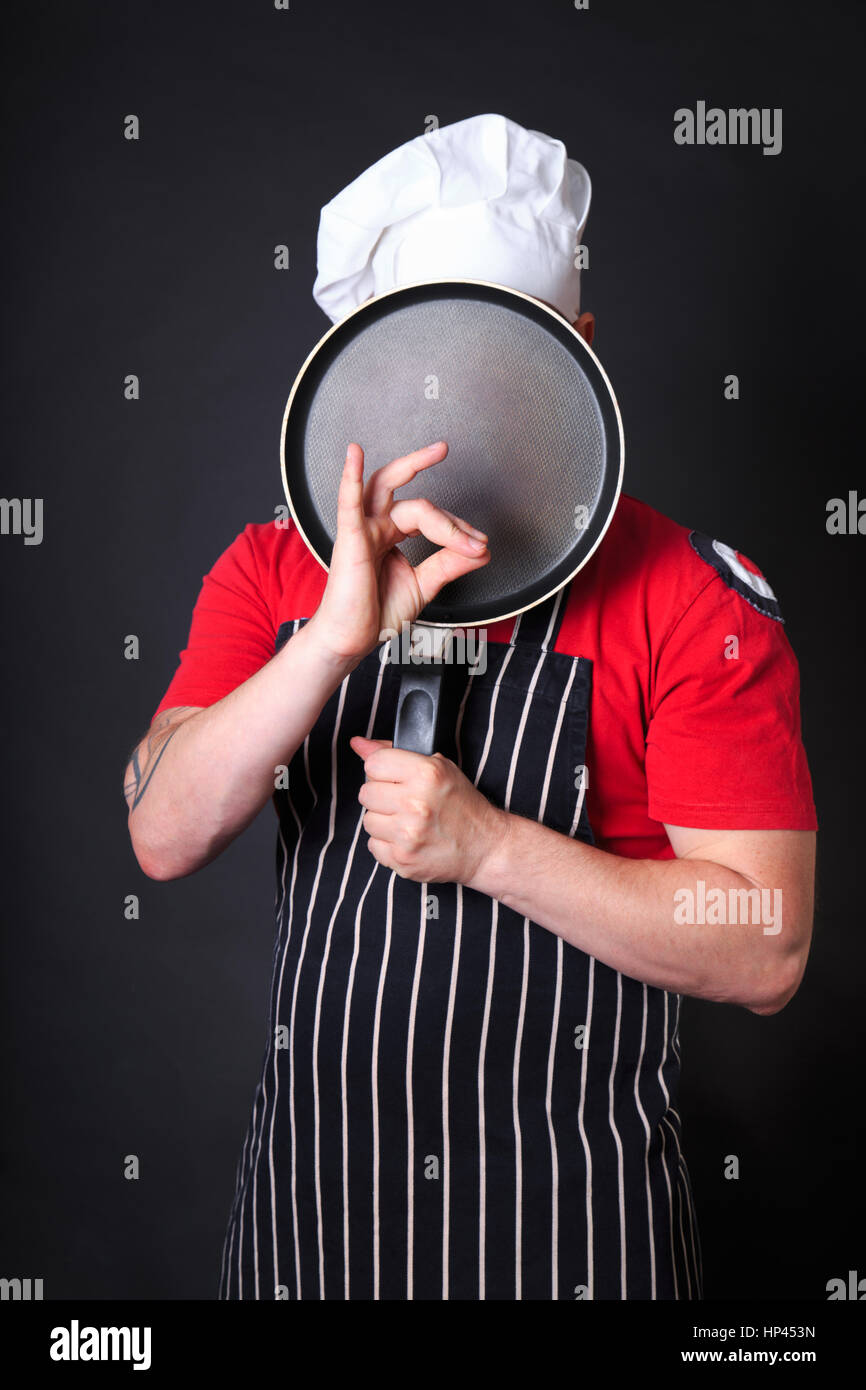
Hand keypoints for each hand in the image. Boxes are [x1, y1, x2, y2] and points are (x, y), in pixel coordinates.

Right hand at [306, 441, 489, 664]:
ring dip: (411, 466)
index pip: (431, 520)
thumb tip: (481, 551)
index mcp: (392, 536)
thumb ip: (450, 565)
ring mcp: (363, 531)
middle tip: (469, 507)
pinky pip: (349, 502)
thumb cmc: (376, 613)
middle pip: (415, 502)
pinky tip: (355, 455)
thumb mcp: (424, 585)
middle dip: (445, 505)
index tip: (480, 548)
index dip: (459, 532)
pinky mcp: (349, 540)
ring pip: (389, 490)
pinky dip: (351, 476)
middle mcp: (377, 528)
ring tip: (437, 452)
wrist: (352, 640)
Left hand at [351, 736, 507, 885]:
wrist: (485, 848)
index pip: (373, 764)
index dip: (382, 771)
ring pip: (368, 820)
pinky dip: (387, 844)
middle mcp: (416, 803)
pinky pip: (373, 845)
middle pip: (365, 793)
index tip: (394, 778)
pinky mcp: (403, 859)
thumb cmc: (463, 806)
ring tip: (408, 822)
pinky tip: (408, 840)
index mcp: (426, 774)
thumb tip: (358, 744)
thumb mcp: (439, 768)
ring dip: (384, 821)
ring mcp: (408, 834)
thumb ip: (394, 753)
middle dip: (382, 797)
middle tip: (404, 802)